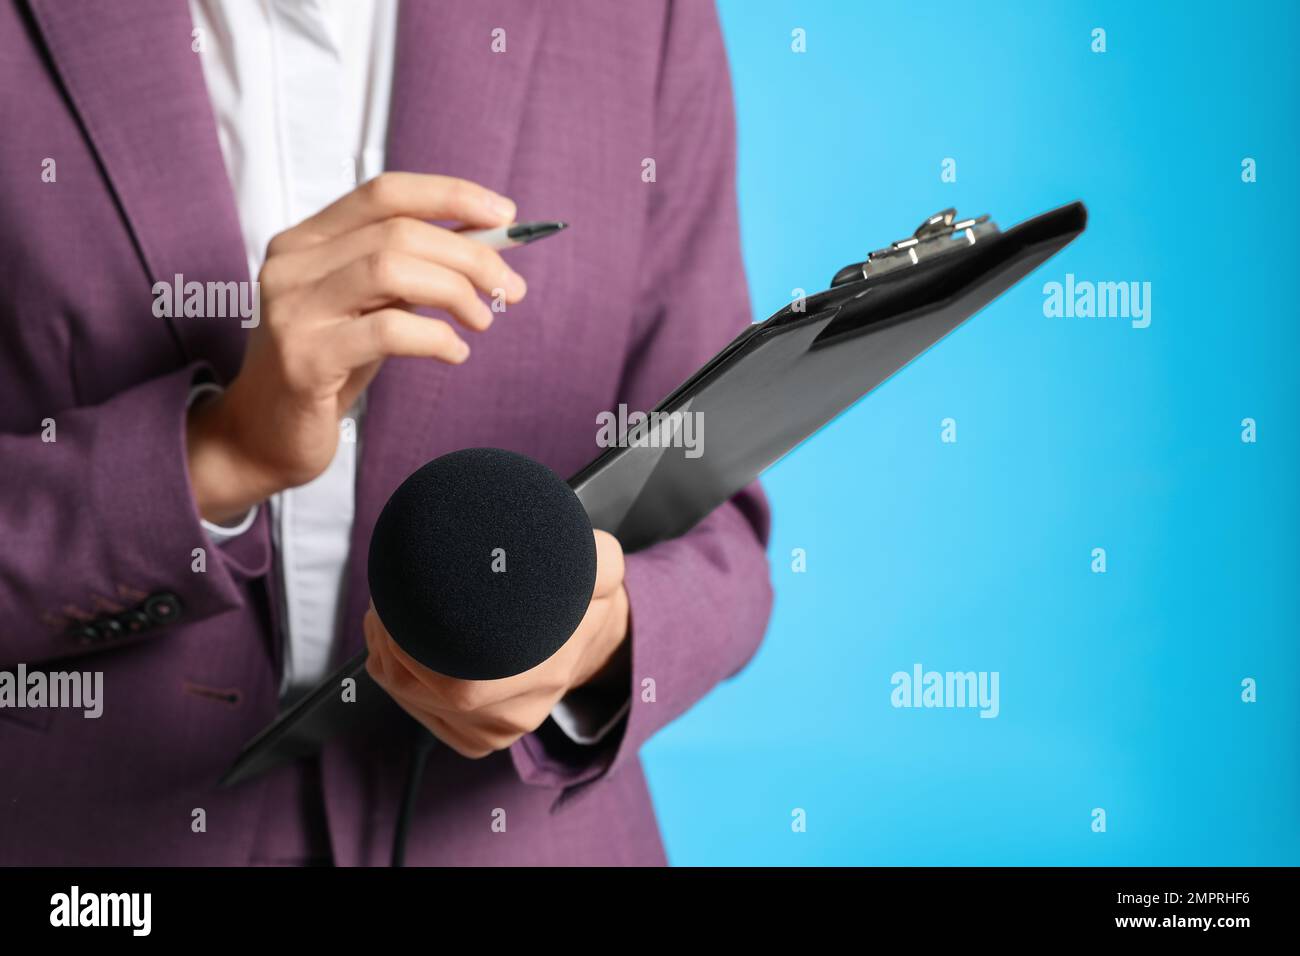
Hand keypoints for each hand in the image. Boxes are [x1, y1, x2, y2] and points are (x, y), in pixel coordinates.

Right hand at [186, 172, 528, 522]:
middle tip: (510, 289)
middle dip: (470, 256)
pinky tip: (454, 353)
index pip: (385, 193)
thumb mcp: (371, 306)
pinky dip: (435, 337)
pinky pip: (387, 330)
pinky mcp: (304, 358)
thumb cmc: (327, 367)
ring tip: (481, 320)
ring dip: (455, 291)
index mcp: (307, 240)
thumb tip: (486, 239)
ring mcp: (292, 310)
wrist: (264, 436)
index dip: (450, 196)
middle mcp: (292, 265)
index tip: (506, 216)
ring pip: (391, 268)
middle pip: (398, 231)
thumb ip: (413, 269)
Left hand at [364, 530, 630, 757]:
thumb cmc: (575, 599)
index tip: (395, 607)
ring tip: (388, 617)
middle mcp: (518, 712)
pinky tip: (398, 650)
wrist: (588, 641)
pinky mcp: (477, 738)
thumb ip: (596, 562)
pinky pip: (418, 714)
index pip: (455, 686)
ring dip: (387, 657)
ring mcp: (496, 731)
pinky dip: (397, 680)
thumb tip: (584, 555)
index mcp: (544, 675)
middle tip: (385, 603)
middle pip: (421, 691)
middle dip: (389, 643)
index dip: (410, 648)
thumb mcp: (596, 570)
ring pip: (411, 701)